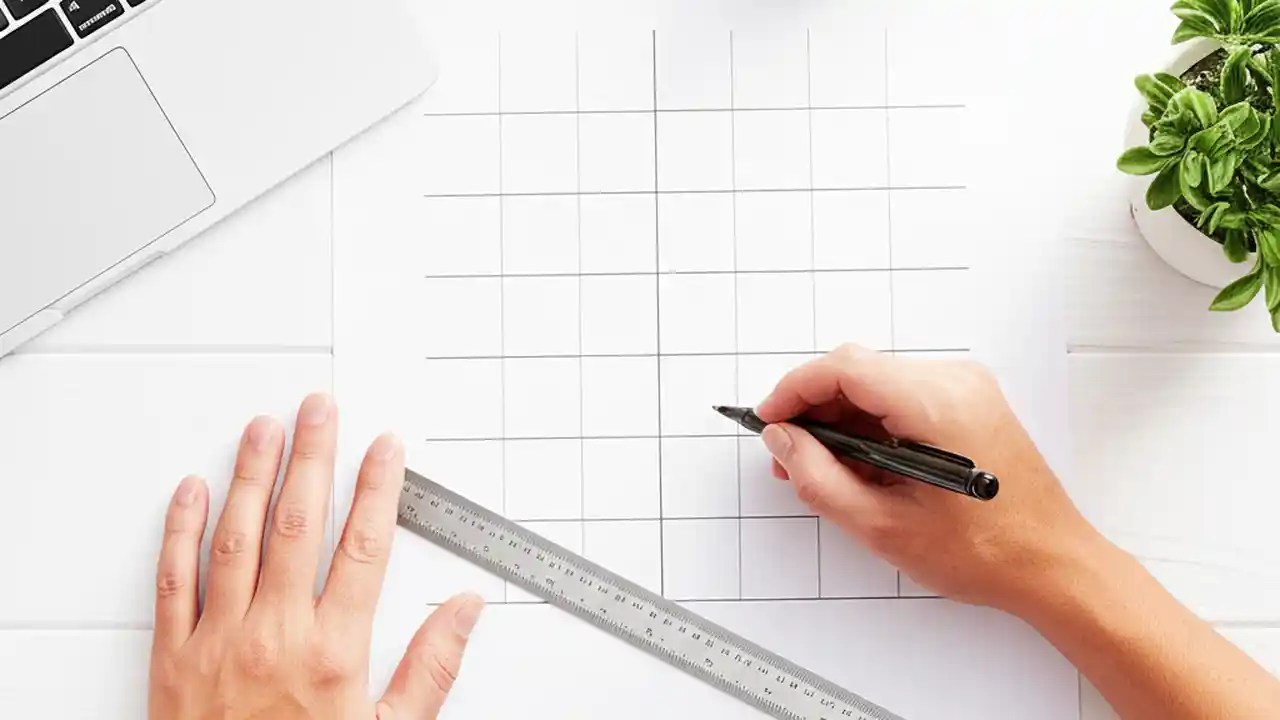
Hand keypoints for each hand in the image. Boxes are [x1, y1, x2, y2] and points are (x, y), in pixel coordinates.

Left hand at [149, 393, 482, 718]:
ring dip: (252, 476)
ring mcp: (218, 640)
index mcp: (333, 651)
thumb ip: (431, 668)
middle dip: (313, 457)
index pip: (364, 547)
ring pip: (237, 538)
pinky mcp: (172, 656)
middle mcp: (274, 635)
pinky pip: (173, 578)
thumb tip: (464, 610)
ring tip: (264, 428)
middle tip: (320, 408)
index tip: (386, 449)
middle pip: (299, 525)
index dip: (378, 488)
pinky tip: (192, 490)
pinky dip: (180, 529)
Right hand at [755, 345, 1097, 613]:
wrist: (1053, 564)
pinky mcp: (970, 402)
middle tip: (789, 456)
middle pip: (858, 370)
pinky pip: (903, 396)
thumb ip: (818, 477)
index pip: (843, 367)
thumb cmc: (987, 552)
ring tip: (823, 471)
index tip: (768, 420)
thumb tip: (783, 440)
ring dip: (841, 419)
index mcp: (936, 403)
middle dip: (814, 409)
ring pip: (877, 383)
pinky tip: (861, 467)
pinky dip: (872, 424)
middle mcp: (955, 381)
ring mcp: (967, 388)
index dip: (794, 390)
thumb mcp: (883, 525)